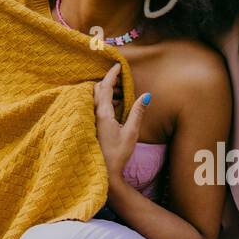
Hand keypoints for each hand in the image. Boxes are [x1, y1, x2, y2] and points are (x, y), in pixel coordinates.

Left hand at [92, 63, 148, 185]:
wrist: (104, 173)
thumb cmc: (117, 154)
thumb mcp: (131, 132)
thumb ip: (137, 113)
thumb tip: (146, 96)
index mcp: (102, 114)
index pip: (104, 87)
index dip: (111, 74)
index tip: (118, 65)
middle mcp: (94, 115)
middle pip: (97, 90)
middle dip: (108, 81)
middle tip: (120, 77)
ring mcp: (92, 121)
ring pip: (96, 99)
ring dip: (107, 91)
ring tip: (120, 91)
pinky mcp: (93, 127)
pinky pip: (97, 107)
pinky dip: (105, 101)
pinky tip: (116, 106)